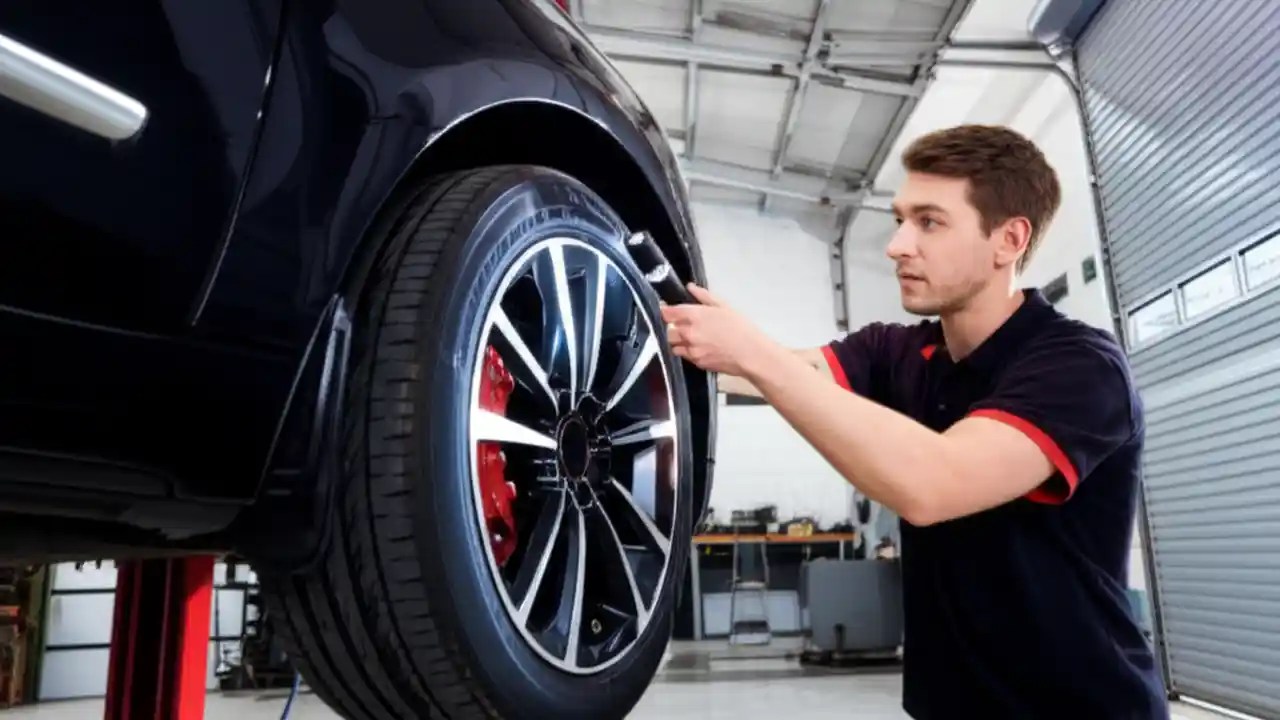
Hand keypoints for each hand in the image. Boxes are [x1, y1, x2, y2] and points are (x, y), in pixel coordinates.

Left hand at [659, 283, 777, 377]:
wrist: (751, 354)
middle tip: (681, 324)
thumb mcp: (723, 306)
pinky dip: (687, 352)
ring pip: (673, 345)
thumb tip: (690, 288)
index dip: (665, 311)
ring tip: (690, 338)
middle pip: (667, 330)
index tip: (667, 310)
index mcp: (694, 316)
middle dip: (671, 327)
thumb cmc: (741, 329)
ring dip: (677, 341)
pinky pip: (684, 356)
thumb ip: (703, 296)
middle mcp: (688, 333)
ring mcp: (691, 350)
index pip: (667, 313)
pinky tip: (700, 347)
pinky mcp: (696, 363)